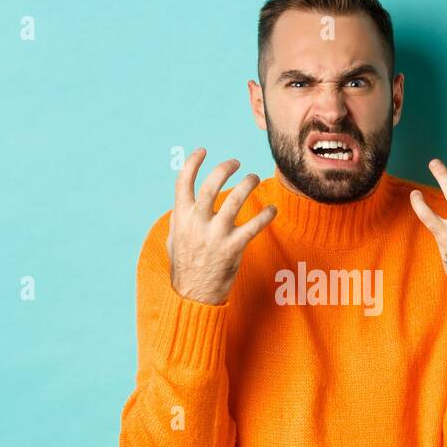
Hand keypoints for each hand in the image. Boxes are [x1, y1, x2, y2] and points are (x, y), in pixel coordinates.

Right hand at [166, 148, 276, 304]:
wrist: (194, 295)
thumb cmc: (185, 267)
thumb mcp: (174, 240)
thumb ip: (179, 220)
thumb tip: (182, 206)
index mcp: (181, 218)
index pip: (183, 182)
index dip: (192, 163)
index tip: (202, 151)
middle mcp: (198, 223)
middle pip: (211, 185)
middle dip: (224, 168)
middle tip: (236, 163)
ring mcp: (216, 235)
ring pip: (234, 200)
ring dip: (247, 184)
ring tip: (254, 178)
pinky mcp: (233, 248)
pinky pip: (254, 226)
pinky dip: (266, 215)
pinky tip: (273, 209)